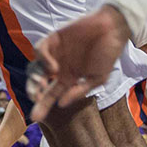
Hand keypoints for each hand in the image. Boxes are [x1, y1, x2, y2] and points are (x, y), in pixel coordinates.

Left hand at [31, 5, 131, 119]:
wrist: (112, 30)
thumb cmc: (108, 54)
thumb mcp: (98, 79)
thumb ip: (80, 91)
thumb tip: (61, 104)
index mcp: (67, 78)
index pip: (50, 94)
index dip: (42, 105)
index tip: (37, 117)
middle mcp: (58, 67)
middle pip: (38, 82)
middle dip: (34, 92)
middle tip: (36, 98)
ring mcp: (55, 53)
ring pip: (34, 66)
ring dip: (35, 77)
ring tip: (43, 85)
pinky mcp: (54, 38)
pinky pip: (40, 49)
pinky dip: (43, 59)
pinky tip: (53, 68)